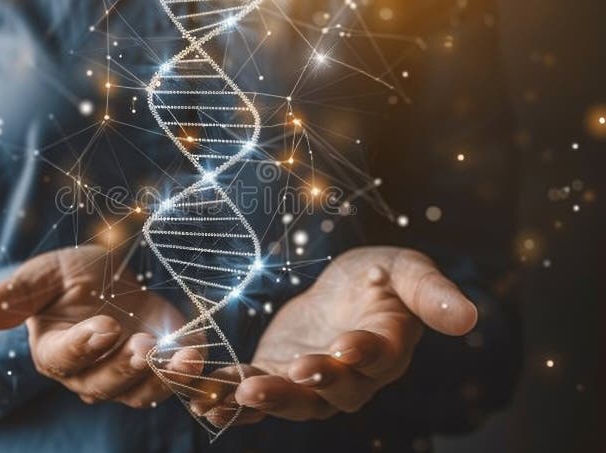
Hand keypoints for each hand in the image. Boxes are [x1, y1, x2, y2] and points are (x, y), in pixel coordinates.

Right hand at [0, 245, 201, 407]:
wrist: (106, 278)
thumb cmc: (69, 277)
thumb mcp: (45, 274)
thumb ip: (17, 293)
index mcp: (55, 351)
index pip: (65, 357)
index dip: (85, 346)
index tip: (105, 326)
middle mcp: (90, 372)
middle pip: (107, 383)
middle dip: (128, 366)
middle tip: (146, 345)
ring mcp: (129, 372)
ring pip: (144, 390)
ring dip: (167, 378)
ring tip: (187, 358)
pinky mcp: (163, 364)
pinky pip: (177, 379)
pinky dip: (192, 374)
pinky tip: (206, 356)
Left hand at [195, 247, 477, 424]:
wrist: (346, 289)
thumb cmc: (382, 278)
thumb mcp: (407, 270)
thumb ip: (432, 293)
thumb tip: (468, 315)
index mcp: (387, 348)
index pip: (378, 357)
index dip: (362, 354)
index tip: (345, 347)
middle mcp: (352, 377)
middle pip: (333, 390)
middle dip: (310, 385)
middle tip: (289, 374)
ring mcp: (313, 382)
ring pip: (292, 400)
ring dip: (266, 399)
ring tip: (237, 393)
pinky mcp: (279, 376)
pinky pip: (256, 393)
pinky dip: (229, 398)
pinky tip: (203, 397)